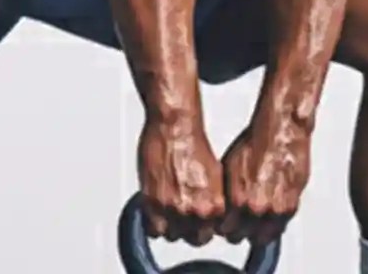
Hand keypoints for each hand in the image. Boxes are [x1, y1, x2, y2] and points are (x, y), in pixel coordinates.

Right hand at [137, 116, 225, 246]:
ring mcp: (174, 210)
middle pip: (194, 240)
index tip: (201, 224)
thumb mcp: (215, 177)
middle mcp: (196, 211)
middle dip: (190, 231)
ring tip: (170, 214)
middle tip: (185, 221)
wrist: (175, 127)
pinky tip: (157, 214)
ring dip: (171, 228)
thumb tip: (211, 214)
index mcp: (215, 206)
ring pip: (172, 237)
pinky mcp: (153, 204)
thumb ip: (213, 200)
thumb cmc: (193, 144)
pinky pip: (153, 231)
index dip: (206, 228)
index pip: (214, 233)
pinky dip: (154, 225)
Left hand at [218, 121, 311, 245]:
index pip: (226, 230)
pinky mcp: (293, 206)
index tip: (224, 226)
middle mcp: (258, 208)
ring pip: (263, 238)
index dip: (223, 228)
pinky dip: (273, 226)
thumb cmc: (256, 144)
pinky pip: (280, 228)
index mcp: (238, 200)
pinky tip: (266, 217)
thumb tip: (222, 209)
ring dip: (256, 232)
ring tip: (252, 223)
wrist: (281, 133)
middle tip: (237, 225)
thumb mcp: (228, 169)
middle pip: (242, 237)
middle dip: (238, 232)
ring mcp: (277, 209)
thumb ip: (226, 195)